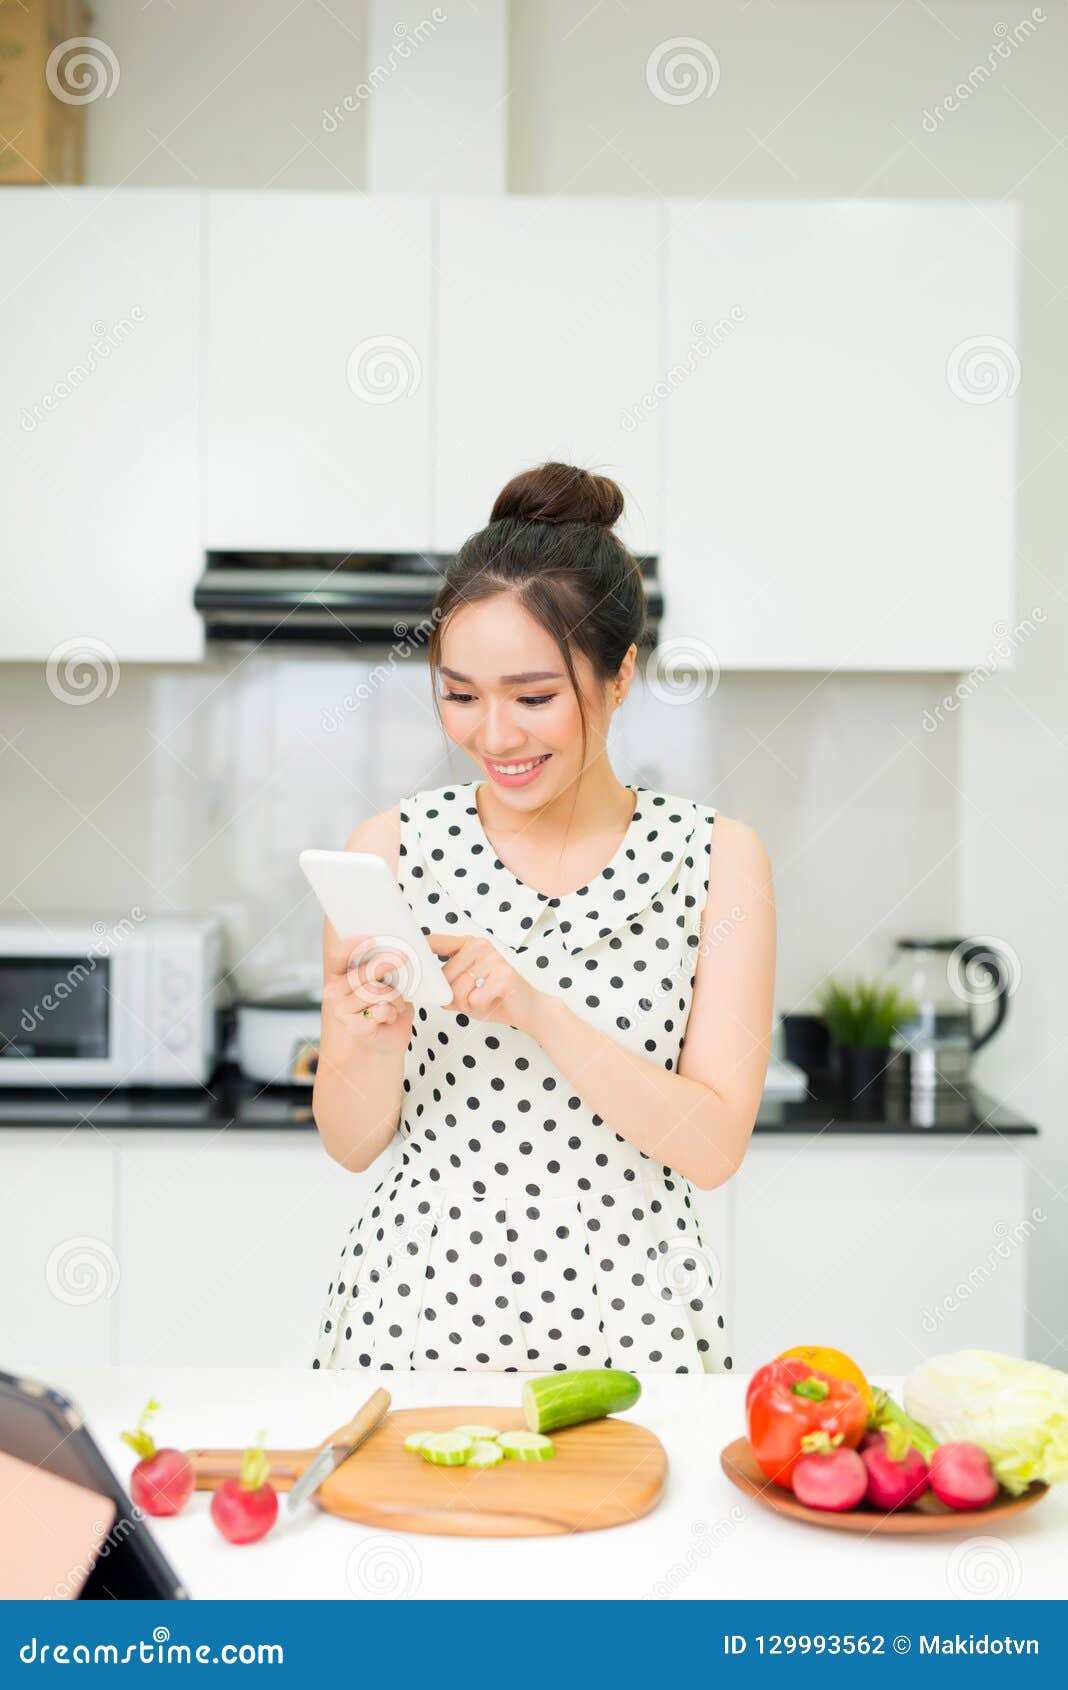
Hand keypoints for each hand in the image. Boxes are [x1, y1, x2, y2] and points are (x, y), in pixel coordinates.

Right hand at [321, 928, 414, 1049]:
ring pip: (376, 992)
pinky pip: (380, 1010)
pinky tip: (389, 1017)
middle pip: (364, 973)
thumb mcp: (388, 981)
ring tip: (396, 1004)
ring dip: (395, 997)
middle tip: (402, 958)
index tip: (373, 939)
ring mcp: (342, 1010)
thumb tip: (395, 950)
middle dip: (387, 965)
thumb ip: (384, 966)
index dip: (353, 946)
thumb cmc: (387, 1007)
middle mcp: (335, 992)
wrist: (389, 1039)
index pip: (338, 957)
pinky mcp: (353, 1027)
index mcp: (340, 976)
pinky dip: (392, 1012)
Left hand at [426, 932, 544, 1034]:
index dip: (417, 950)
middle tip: (472, 998)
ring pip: (458, 989)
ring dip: (466, 1004)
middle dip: (453, 997)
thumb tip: (420, 984)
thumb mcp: (463, 989)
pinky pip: (474, 998)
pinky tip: (493, 1001)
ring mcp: (493, 958)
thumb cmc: (493, 998)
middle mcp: (480, 946)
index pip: (435, 942)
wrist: (528, 1010)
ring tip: (483, 999)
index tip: (399, 952)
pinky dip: (480, 1007)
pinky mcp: (503, 975)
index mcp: (468, 944)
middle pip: (444, 977)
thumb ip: (444, 983)